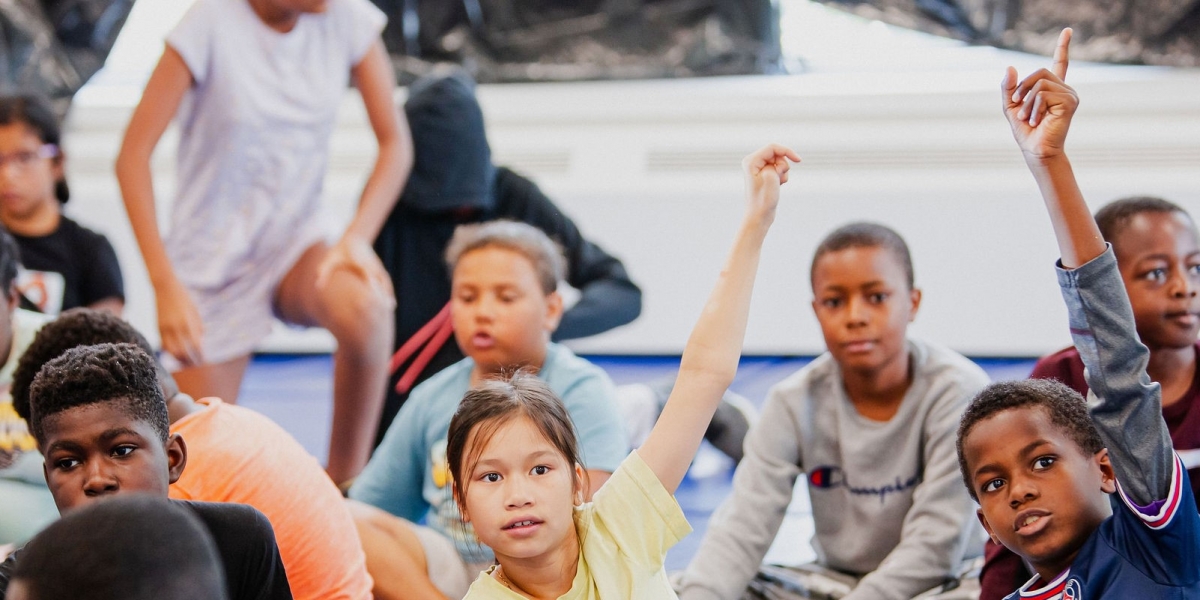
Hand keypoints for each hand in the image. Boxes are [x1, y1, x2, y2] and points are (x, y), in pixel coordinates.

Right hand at [155, 278, 204, 366]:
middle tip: (194, 364)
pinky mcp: (158, 328)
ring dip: (179, 359)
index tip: (202, 360)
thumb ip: (198, 326)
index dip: (199, 355)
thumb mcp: (195, 310)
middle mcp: (176, 328)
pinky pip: (163, 345)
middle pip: (183, 352)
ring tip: (185, 362)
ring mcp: (165, 329)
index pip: (195, 346)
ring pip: (171, 352)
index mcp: (187, 323)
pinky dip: (169, 352)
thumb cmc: (183, 297)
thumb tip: (201, 341)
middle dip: (189, 361)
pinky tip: (175, 354)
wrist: (164, 287)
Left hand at [316, 236, 396, 305]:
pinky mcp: (379, 270)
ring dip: (388, 295)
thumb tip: (317, 286)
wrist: (354, 238)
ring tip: (390, 309)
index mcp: (362, 262)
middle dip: (383, 294)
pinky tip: (389, 303)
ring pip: (386, 283)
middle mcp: (372, 266)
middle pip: (381, 281)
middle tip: (386, 308)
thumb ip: (324, 272)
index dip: (371, 286)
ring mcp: (378, 268)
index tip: (373, 298)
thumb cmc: (340, 250)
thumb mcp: (331, 258)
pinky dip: (388, 292)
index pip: (368, 274)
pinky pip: (386, 283)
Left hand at [741, 144, 800, 227]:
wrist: (759, 217)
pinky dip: (782, 177)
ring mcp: (759, 168)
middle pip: (777, 154)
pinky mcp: (765, 174)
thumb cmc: (763, 200)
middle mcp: (753, 162)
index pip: (773, 147)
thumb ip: (776, 163)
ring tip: (777, 184)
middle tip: (779, 179)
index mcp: (751, 161)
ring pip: (780, 162)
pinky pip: (779, 169)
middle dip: (783, 166)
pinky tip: (777, 186)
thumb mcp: (771, 178)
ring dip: (783, 172)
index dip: (787, 151)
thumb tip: (777, 163)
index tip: (799, 160)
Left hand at [1002, 28, 1077, 162]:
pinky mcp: (1070, 102)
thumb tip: (1010, 67)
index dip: (1063, 46)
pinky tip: (1036, 120)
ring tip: (1028, 117)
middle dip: (1023, 88)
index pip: (1060, 63)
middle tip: (1018, 106)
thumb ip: (1009, 87)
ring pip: (1040, 84)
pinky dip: (1034, 107)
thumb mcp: (1010, 106)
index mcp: (1052, 88)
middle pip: (1040, 72)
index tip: (1067, 31)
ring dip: (1027, 102)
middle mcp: (1063, 89)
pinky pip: (1043, 94)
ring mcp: (1069, 95)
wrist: (1035, 150)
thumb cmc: (1025, 131)